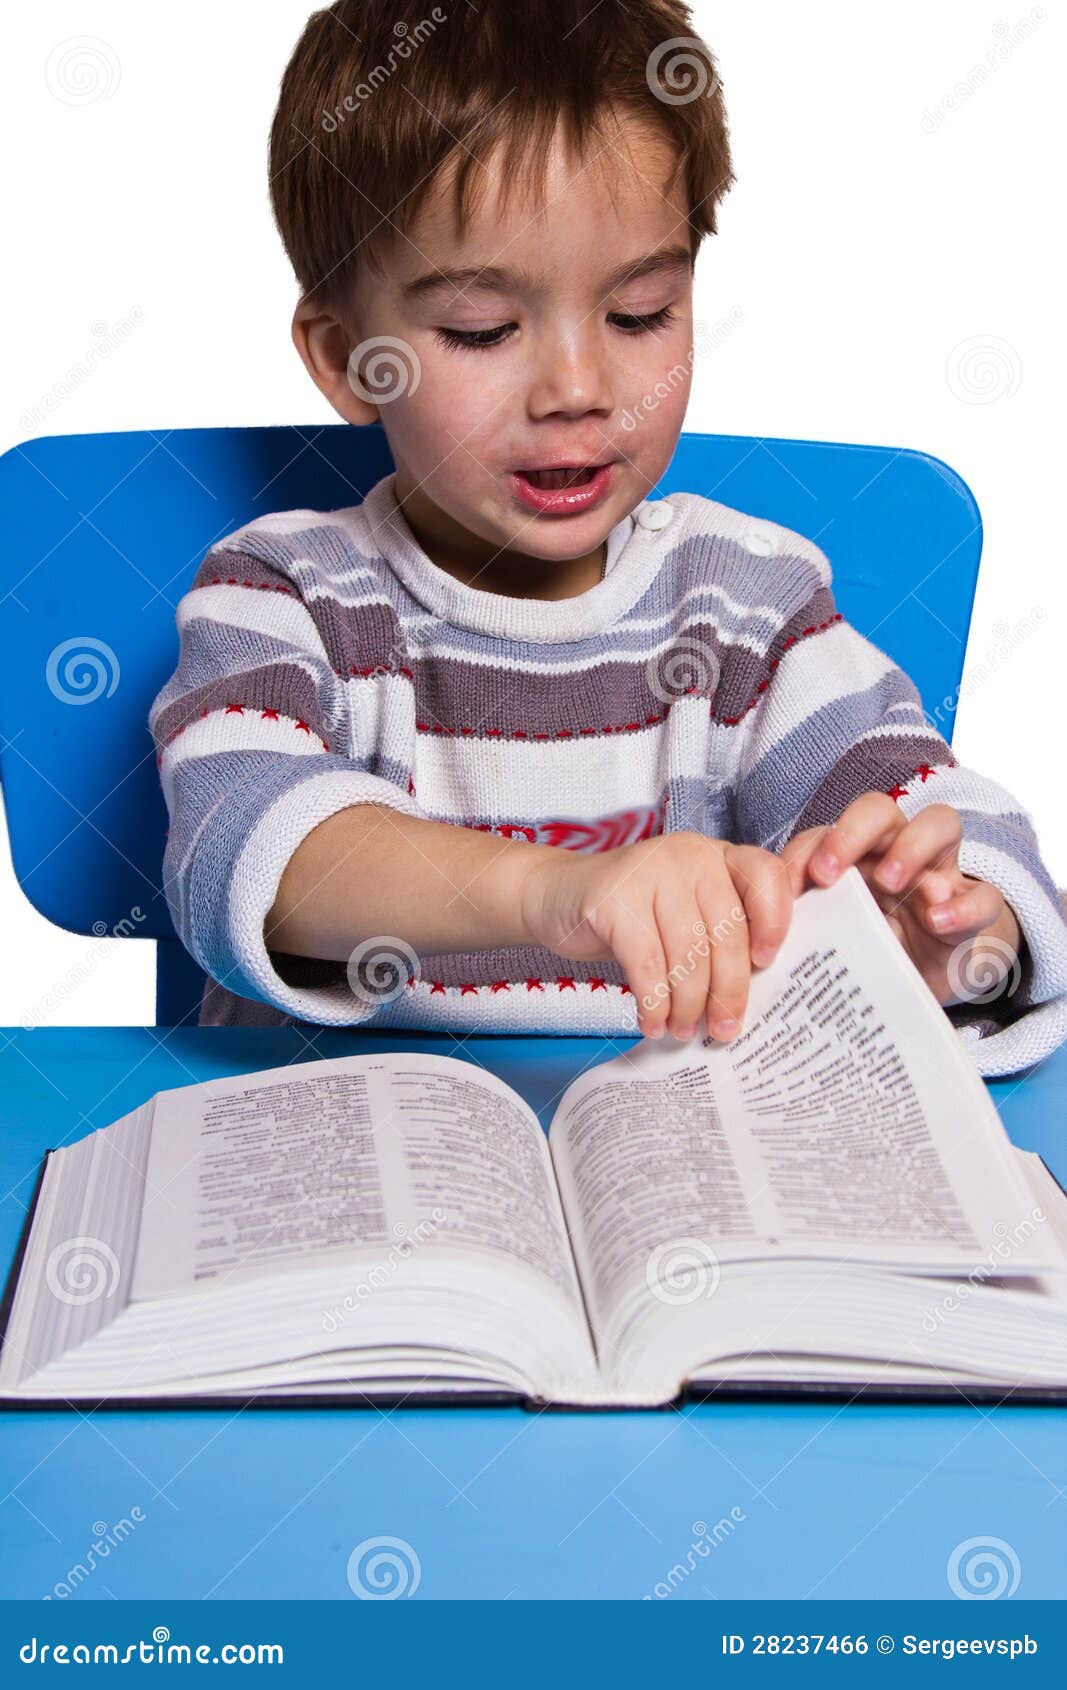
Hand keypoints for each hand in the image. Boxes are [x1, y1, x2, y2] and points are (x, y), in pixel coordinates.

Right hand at [517, 832, 794, 1042]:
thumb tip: (752, 997)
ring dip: (687, 1004)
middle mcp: (689, 854)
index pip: (766, 876)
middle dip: (727, 990)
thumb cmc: (634, 913)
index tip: (766, 964)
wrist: (558, 896)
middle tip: (723, 1029)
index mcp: (717, 856)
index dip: (775, 921)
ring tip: (681, 1030)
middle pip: (727, 930)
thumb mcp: (686, 910)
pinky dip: (653, 1002)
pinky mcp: (614, 898)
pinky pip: (647, 963)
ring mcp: (651, 870)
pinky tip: (652, 1021)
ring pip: (688, 953)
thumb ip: (721, 932)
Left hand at [779, 795, 1022, 1008]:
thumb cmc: (861, 950)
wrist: (914, 987)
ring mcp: (940, 875)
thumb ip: (802, 923)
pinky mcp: (972, 911)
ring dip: (911, 847)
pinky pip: (983, 895)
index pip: (827, 829)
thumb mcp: (828, 935)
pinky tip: (937, 920)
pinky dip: (962, 905)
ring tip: (891, 883)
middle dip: (851, 831)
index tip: (791, 890)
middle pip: (880, 809)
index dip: (806, 850)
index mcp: (853, 856)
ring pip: (941, 823)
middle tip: (829, 873)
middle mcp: (896, 851)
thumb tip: (762, 929)